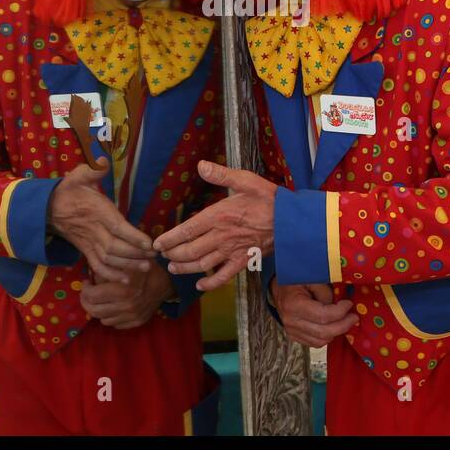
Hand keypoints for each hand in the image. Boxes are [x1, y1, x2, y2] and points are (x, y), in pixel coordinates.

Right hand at [49, 159, 154, 283]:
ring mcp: (88, 243)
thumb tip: (104, 160)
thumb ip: (93, 168)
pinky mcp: (85, 250)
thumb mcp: (79, 174)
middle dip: (136, 255)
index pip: (117, 227)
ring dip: (128, 266)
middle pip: (115, 248)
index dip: (134, 237)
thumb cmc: (69, 190)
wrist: (47, 208)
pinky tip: (126, 279)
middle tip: (154, 257)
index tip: (150, 243)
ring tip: (146, 267)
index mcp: (96, 211)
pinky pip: (97, 266)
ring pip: (108, 259)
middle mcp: (93, 230)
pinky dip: (111, 275)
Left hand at [79, 262, 172, 329]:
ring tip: (101, 299)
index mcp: (121, 290)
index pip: (91, 296)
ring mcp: (132, 316)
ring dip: (99, 310)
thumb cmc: (144, 267)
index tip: (87, 283)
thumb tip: (90, 276)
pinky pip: (116, 324)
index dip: (84, 289)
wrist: (166, 280)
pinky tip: (113, 306)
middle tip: (88, 294)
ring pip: (103, 320)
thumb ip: (106, 270)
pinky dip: (111, 317)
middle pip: (94, 311)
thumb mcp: (124, 262)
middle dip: (86, 301)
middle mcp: (125, 306)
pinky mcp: (137, 322)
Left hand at [153, 160, 275, 290]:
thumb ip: (221, 175)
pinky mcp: (243, 261)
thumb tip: (201, 165)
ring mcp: (232, 251)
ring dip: (185, 268)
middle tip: (163, 256)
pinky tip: (200, 284)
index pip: (187, 230)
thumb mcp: (245, 180)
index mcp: (219, 216)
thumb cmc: (269, 199)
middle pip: (190, 250)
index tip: (157, 244)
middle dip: (173, 254)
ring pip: (202, 264)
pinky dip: (210, 283)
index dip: (169, 238)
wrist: (292, 221)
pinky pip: (223, 277)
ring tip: (174, 268)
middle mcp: (222, 236)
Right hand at [271, 280, 356, 346]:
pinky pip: (315, 343)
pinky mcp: (294, 336)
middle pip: (324, 332)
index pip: (323, 316)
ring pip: (321, 341)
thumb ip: (325, 292)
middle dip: (343, 325)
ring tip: (345, 320)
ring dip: (336, 332)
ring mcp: (292, 331)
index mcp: (294, 305)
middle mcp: (291, 322)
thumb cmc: (295, 280)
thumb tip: (338, 307)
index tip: (349, 304)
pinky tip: (334, 326)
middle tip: (354, 317)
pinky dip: (327, 336)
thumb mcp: (311, 279)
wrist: (278, 288)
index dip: (340, 312)